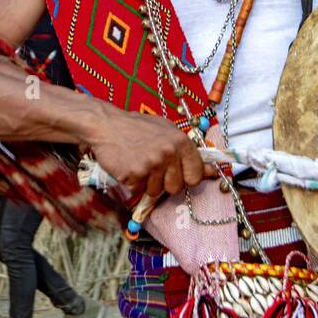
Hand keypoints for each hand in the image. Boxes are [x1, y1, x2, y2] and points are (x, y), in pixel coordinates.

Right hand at [88, 109, 208, 197]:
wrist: (106, 125)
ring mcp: (151, 164)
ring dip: (146, 183)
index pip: (196, 175)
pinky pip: (138, 190)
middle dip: (165, 182)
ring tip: (138, 162)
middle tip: (153, 167)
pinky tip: (127, 165)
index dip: (187, 177)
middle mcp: (169, 153)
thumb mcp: (167, 132)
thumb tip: (211, 171)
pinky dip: (132, 182)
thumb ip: (188, 152)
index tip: (178, 173)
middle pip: (176, 188)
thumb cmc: (138, 128)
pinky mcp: (133, 174)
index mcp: (181, 142)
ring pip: (155, 191)